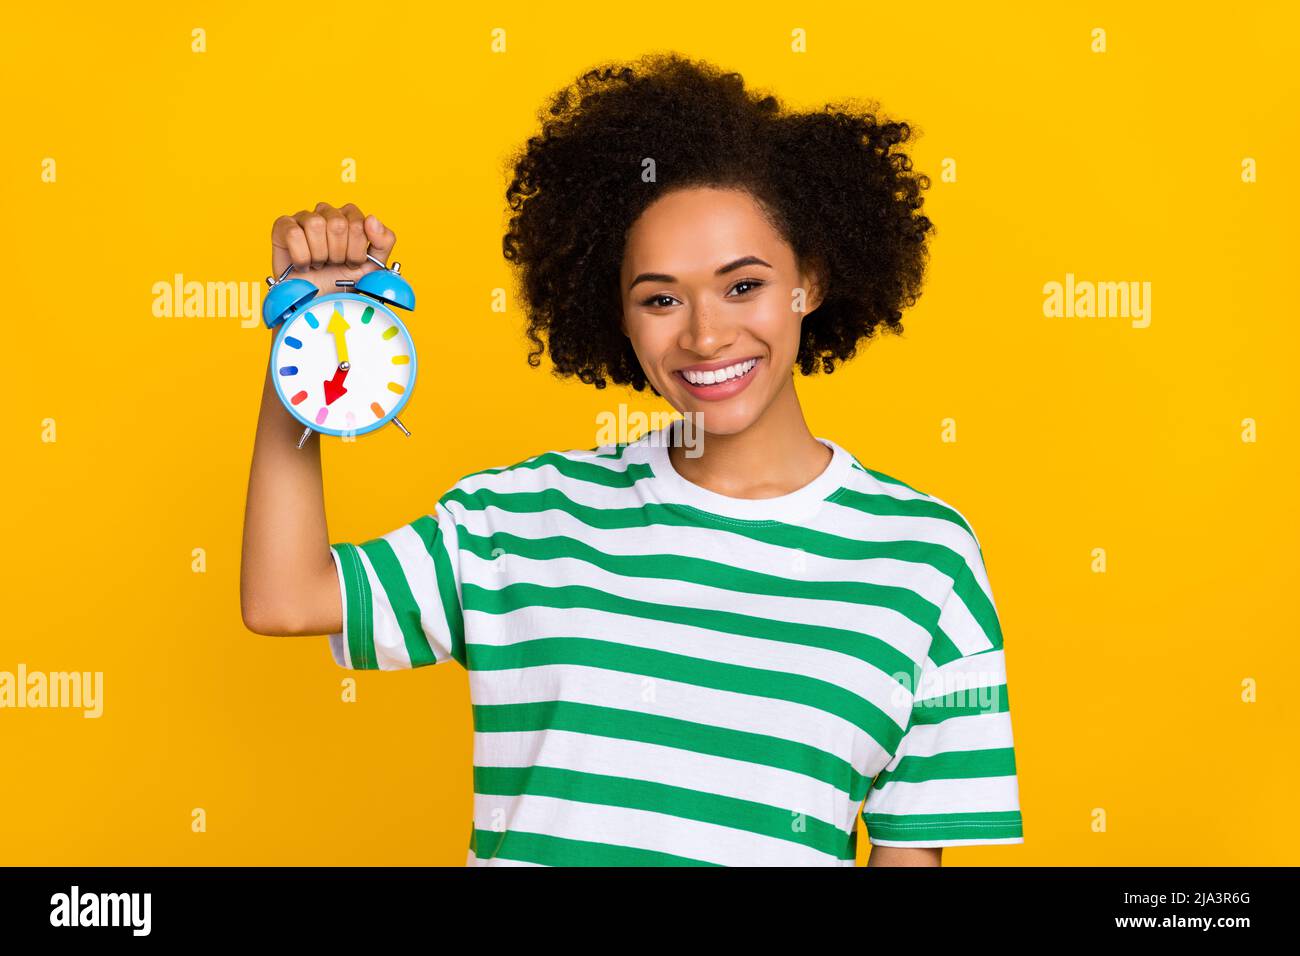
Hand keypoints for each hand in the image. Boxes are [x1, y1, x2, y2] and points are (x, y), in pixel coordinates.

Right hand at [270, 202, 396, 297]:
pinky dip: (301, 256)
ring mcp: (304, 217)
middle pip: (338, 223)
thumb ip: (384, 241)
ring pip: (315, 225)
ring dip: (320, 255)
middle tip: (334, 264)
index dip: (357, 248)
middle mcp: (327, 212)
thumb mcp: (374, 265)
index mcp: (349, 216)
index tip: (352, 262)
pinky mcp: (283, 227)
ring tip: (319, 264)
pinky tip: (303, 265)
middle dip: (339, 253)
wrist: (318, 301)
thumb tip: (371, 219)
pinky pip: (294, 234)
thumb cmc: (343, 280)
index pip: (359, 221)